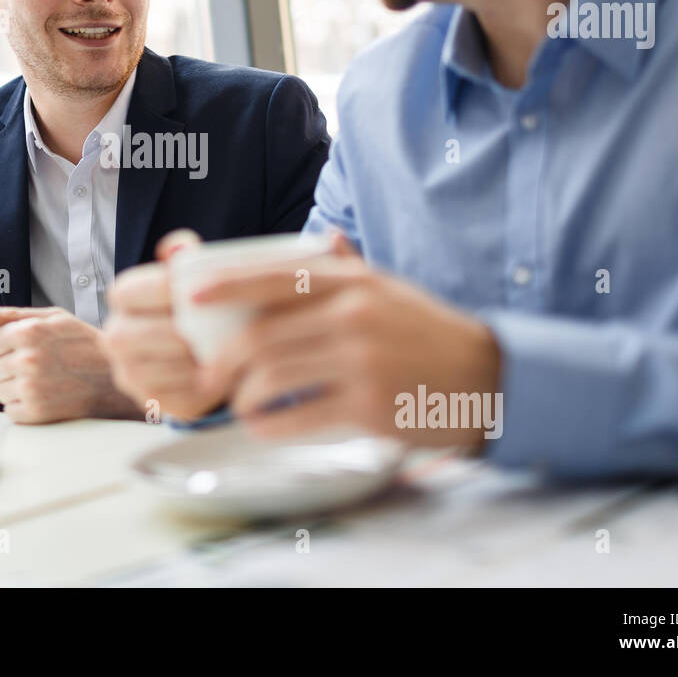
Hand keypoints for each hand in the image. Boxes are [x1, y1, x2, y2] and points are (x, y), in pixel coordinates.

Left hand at [0, 302, 140, 423]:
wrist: (115, 379)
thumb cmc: (86, 344)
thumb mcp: (54, 318)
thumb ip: (12, 314)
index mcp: (29, 332)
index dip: (5, 346)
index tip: (24, 349)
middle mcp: (28, 359)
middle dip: (11, 367)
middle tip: (40, 365)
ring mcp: (32, 387)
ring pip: (0, 391)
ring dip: (17, 388)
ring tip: (44, 380)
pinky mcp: (36, 412)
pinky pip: (10, 411)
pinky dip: (24, 407)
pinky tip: (45, 396)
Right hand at [102, 230, 240, 421]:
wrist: (215, 357)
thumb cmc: (203, 311)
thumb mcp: (198, 280)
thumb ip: (188, 259)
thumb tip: (179, 247)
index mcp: (125, 299)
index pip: (126, 292)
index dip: (156, 290)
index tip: (190, 293)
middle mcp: (116, 335)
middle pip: (125, 335)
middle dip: (166, 335)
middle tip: (198, 334)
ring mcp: (127, 369)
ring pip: (140, 369)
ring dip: (178, 364)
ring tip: (209, 357)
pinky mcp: (147, 398)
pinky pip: (159, 396)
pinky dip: (188, 388)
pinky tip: (210, 377)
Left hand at [202, 233, 502, 449]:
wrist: (487, 377)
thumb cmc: (424, 332)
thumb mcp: (385, 289)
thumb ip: (338, 274)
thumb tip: (300, 254)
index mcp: (353, 280)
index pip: (275, 276)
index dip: (226, 285)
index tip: (190, 297)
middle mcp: (353, 315)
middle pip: (261, 336)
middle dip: (222, 361)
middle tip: (207, 377)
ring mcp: (362, 361)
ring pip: (272, 377)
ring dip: (242, 396)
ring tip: (239, 404)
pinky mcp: (369, 405)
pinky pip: (296, 416)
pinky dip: (267, 424)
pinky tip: (263, 424)